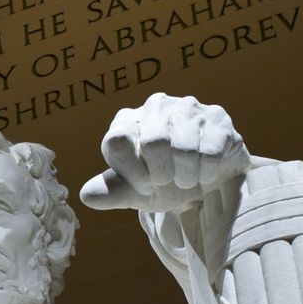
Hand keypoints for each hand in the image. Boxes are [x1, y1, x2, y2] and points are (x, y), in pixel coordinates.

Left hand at [80, 93, 251, 212]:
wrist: (201, 181)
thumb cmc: (159, 183)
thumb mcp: (132, 193)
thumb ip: (109, 193)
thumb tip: (86, 196)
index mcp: (126, 123)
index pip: (118, 141)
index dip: (131, 171)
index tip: (144, 186)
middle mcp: (154, 107)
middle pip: (154, 142)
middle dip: (161, 174)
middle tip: (166, 182)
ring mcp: (187, 108)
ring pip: (184, 147)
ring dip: (185, 176)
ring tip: (185, 180)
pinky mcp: (216, 117)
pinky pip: (210, 149)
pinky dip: (206, 172)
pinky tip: (204, 174)